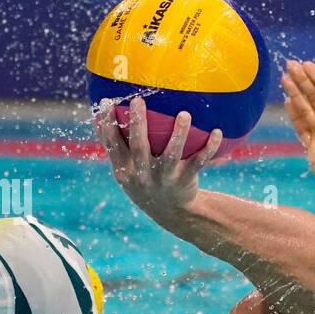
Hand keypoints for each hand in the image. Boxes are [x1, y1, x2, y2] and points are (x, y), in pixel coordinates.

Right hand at [94, 96, 222, 223]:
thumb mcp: (126, 170)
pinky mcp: (185, 181)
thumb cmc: (146, 182)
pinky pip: (199, 162)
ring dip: (179, 134)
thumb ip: (115, 146)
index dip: (107, 125)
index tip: (106, 103)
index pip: (112, 146)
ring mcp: (165, 179)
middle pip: (139, 147)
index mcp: (125, 170)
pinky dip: (209, 147)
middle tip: (137, 100)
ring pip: (172, 154)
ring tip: (185, 114)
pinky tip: (217, 132)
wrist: (172, 213)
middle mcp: (144, 175)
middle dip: (137, 124)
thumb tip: (97, 113)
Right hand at [282, 60, 314, 207]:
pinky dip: (294, 116)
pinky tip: (288, 102)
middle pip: (314, 98)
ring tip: (284, 79)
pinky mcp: (313, 149)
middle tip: (289, 65)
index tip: (306, 64)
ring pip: (305, 110)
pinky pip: (301, 129)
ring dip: (295, 95)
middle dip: (302, 82)